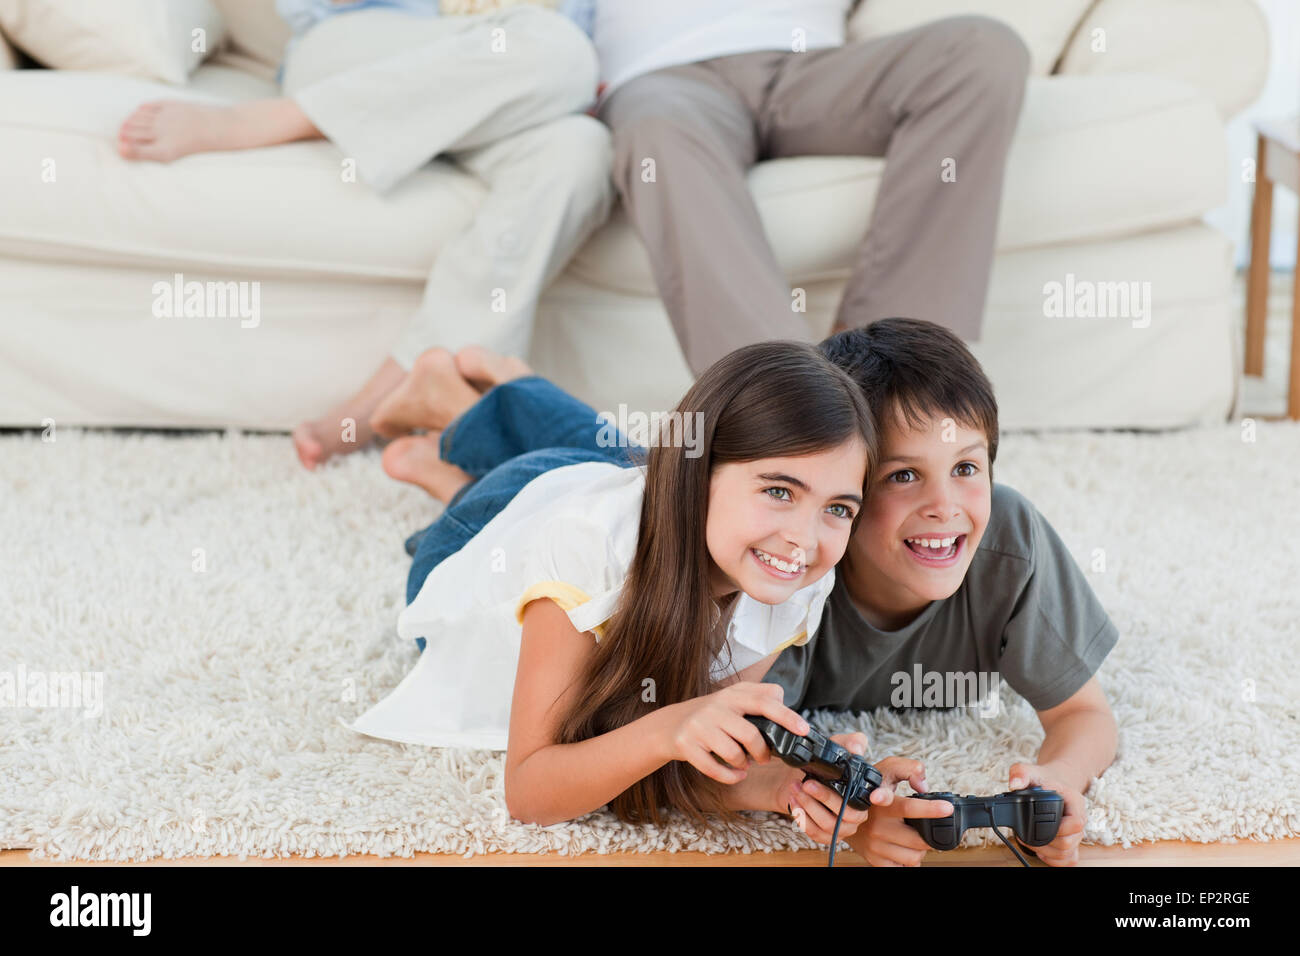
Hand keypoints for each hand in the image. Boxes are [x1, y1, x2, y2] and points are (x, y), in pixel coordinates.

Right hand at [659, 682, 807, 784]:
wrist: (669, 725)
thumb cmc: (711, 716)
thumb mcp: (733, 699)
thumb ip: (760, 700)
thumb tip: (791, 716)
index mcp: (732, 694)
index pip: (765, 700)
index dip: (786, 716)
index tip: (803, 730)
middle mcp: (716, 706)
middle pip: (751, 733)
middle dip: (763, 752)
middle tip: (765, 758)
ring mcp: (699, 725)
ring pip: (734, 753)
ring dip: (744, 765)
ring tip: (744, 763)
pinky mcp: (687, 744)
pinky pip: (715, 769)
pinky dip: (730, 777)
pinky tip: (735, 774)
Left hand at [780, 732, 882, 845]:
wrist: (799, 778)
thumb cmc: (823, 765)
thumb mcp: (837, 747)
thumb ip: (850, 742)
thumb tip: (857, 748)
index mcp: (865, 795)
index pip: (876, 799)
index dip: (879, 797)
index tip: (865, 793)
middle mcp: (857, 814)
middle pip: (846, 814)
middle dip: (824, 797)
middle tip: (807, 783)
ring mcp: (842, 828)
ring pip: (829, 825)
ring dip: (809, 806)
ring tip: (796, 788)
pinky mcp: (826, 836)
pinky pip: (816, 833)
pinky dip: (802, 818)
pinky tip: (794, 801)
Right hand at [844, 757, 954, 865]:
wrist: (842, 812)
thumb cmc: (872, 789)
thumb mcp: (888, 769)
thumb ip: (909, 768)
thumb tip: (923, 785)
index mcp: (882, 803)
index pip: (909, 806)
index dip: (930, 808)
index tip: (947, 808)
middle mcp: (877, 825)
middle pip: (919, 840)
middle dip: (928, 835)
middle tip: (923, 827)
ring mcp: (875, 845)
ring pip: (914, 857)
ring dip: (919, 849)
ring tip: (910, 836)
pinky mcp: (874, 860)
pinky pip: (903, 867)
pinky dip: (908, 859)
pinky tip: (902, 847)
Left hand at [1007, 762, 1085, 865]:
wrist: (1050, 783)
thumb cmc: (1041, 779)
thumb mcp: (1029, 770)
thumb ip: (1020, 773)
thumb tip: (1014, 784)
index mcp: (1075, 802)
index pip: (1077, 822)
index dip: (1060, 828)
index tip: (1040, 825)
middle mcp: (1078, 819)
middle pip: (1071, 842)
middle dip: (1047, 843)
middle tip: (1027, 837)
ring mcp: (1075, 833)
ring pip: (1068, 854)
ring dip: (1049, 853)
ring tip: (1032, 845)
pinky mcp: (1070, 842)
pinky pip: (1069, 860)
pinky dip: (1055, 861)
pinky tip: (1042, 852)